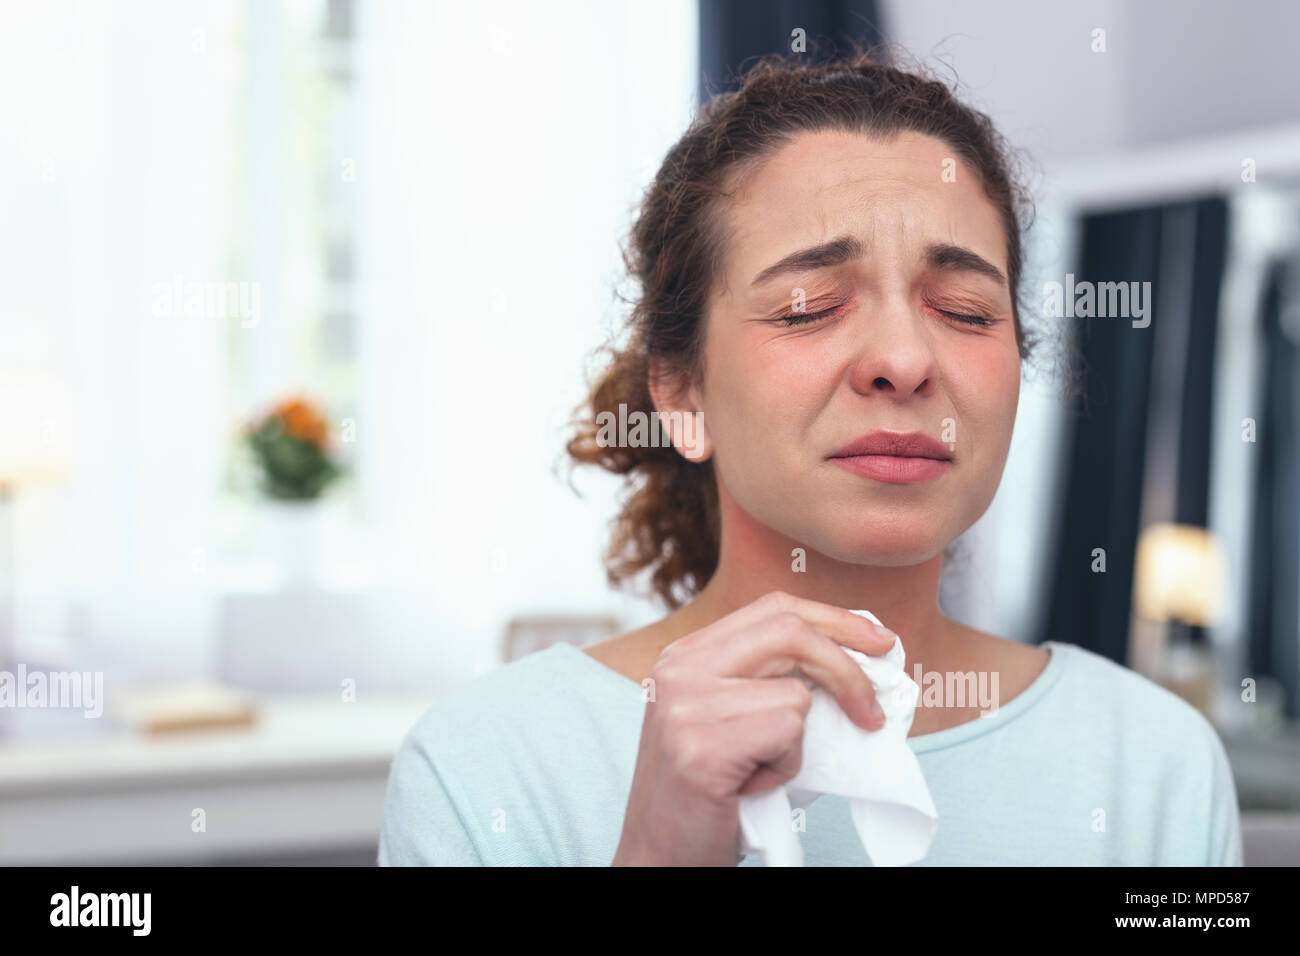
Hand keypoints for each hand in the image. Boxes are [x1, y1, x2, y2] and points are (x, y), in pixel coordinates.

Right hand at [610, 591, 895, 865]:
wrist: (660, 857)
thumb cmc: (710, 794)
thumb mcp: (730, 720)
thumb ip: (771, 681)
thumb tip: (860, 660)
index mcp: (687, 655)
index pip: (775, 609)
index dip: (835, 620)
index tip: (878, 642)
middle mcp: (679, 669)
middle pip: (791, 632)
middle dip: (848, 669)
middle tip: (872, 712)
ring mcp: (685, 705)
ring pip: (795, 694)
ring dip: (798, 744)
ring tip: (760, 771)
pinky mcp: (701, 747)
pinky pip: (787, 733)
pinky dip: (786, 767)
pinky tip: (750, 788)